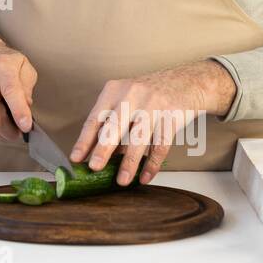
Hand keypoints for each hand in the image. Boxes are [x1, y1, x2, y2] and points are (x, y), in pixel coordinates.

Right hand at [0, 24, 36, 141]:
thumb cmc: (1, 63)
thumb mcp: (23, 66)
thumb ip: (28, 87)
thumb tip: (26, 108)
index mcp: (2, 69)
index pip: (11, 92)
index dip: (19, 112)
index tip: (27, 127)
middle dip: (11, 132)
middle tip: (20, 133)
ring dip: (1, 132)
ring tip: (9, 126)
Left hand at [69, 60, 234, 185]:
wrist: (186, 81)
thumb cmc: (150, 94)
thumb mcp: (126, 100)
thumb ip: (112, 123)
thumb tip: (98, 154)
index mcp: (114, 90)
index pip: (95, 118)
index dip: (84, 140)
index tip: (76, 158)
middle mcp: (132, 95)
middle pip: (114, 126)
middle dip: (103, 149)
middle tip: (94, 168)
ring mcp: (153, 105)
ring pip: (138, 138)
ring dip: (129, 163)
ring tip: (121, 181)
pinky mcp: (172, 116)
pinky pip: (160, 145)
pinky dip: (152, 164)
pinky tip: (145, 177)